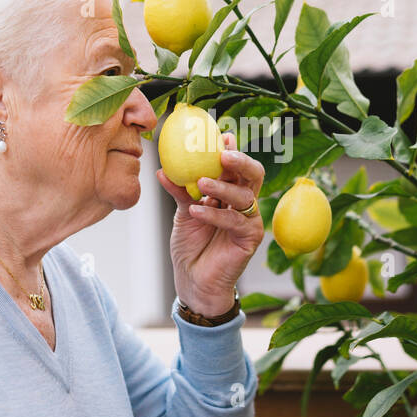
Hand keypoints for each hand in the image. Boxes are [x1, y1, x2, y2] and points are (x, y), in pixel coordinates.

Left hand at [157, 132, 264, 317]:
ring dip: (222, 187)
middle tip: (223, 154)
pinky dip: (214, 214)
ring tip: (200, 183)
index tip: (220, 135)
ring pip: (244, 196)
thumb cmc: (191, 245)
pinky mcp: (250, 239)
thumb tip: (162, 168)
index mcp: (230, 191)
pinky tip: (196, 210)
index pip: (236, 165)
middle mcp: (244, 203)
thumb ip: (179, 191)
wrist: (194, 280)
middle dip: (241, 160)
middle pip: (253, 174)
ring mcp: (250, 220)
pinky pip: (235, 221)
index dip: (232, 148)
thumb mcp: (183, 212)